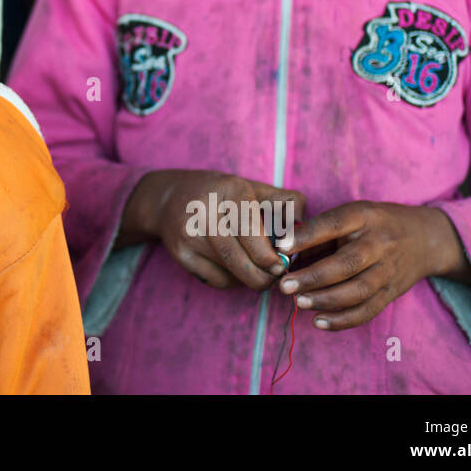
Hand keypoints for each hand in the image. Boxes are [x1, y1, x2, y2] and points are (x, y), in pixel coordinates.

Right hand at [121, 169, 305, 289]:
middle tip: (277, 275)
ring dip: (251, 280)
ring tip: (260, 273)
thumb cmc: (221, 194)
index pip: (253, 231)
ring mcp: (189, 236)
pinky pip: (216, 281)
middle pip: (240, 258)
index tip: (282, 263)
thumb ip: (283, 204)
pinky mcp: (180, 255)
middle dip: (264, 275)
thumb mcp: (251, 188)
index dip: (269, 255)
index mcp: (229, 191)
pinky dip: (233, 282)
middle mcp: (205, 212)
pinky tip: (236, 270)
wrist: (166, 199)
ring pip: (230, 274)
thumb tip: (304, 229)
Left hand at [277, 201, 470, 329]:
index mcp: (364, 216)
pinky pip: (368, 310)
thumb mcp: (352, 214)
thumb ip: (320, 232)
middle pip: (347, 264)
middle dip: (314, 277)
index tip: (281, 246)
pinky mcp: (392, 293)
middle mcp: (379, 244)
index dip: (307, 236)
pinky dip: (343, 320)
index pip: (334, 225)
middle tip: (285, 285)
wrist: (426, 238)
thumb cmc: (375, 223)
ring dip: (326, 300)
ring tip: (299, 302)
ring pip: (358, 291)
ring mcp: (388, 270)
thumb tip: (283, 252)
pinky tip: (319, 321)